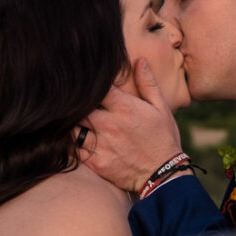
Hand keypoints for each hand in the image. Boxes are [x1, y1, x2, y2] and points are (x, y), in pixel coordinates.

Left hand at [82, 59, 183, 194]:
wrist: (165, 175)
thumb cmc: (163, 138)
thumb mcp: (161, 108)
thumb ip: (147, 83)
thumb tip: (138, 60)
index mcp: (124, 107)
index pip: (96, 88)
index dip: (89, 85)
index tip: (86, 84)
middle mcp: (110, 124)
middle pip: (79, 107)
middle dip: (75, 104)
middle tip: (72, 102)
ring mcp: (101, 144)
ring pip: (72, 128)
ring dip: (70, 124)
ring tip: (70, 121)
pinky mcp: (96, 163)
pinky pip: (74, 150)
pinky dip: (70, 144)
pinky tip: (72, 140)